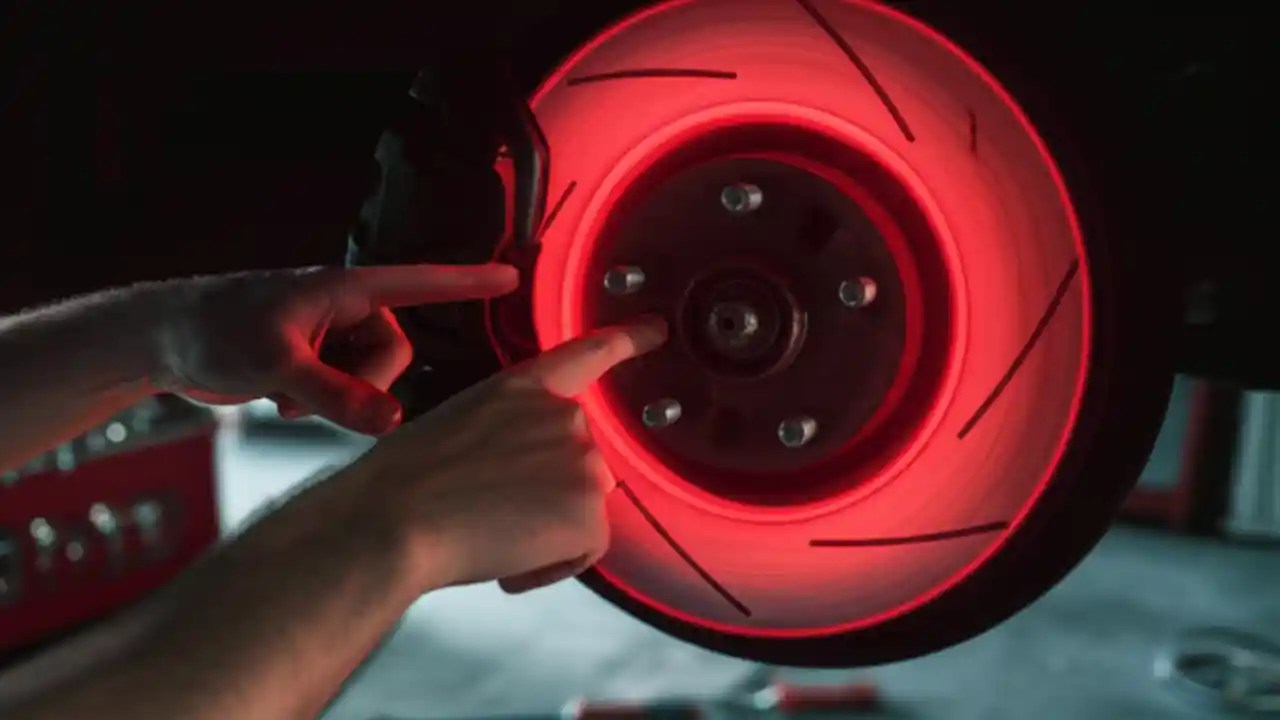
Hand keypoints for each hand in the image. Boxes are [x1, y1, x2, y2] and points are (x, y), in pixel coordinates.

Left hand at [151, 264, 516, 434]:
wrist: (163, 341)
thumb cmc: (213, 331)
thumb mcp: (275, 364)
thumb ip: (336, 394)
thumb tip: (393, 423)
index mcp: (345, 289)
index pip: (422, 282)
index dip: (469, 281)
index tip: (512, 275)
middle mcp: (345, 310)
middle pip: (395, 352)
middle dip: (365, 384)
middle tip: (308, 398)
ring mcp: (330, 337)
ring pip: (372, 377)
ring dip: (340, 398)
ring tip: (287, 399)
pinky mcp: (315, 362)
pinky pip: (347, 389)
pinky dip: (322, 403)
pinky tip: (282, 402)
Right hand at [350, 319, 667, 594]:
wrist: (396, 520)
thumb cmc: (403, 483)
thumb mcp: (461, 427)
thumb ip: (510, 434)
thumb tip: (528, 477)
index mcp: (523, 387)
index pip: (586, 354)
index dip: (626, 341)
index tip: (657, 330)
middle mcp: (564, 416)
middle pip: (579, 464)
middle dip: (545, 495)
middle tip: (489, 511)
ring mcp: (583, 461)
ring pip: (580, 510)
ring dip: (545, 532)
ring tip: (490, 536)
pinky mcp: (590, 512)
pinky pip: (584, 551)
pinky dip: (550, 566)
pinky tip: (508, 563)